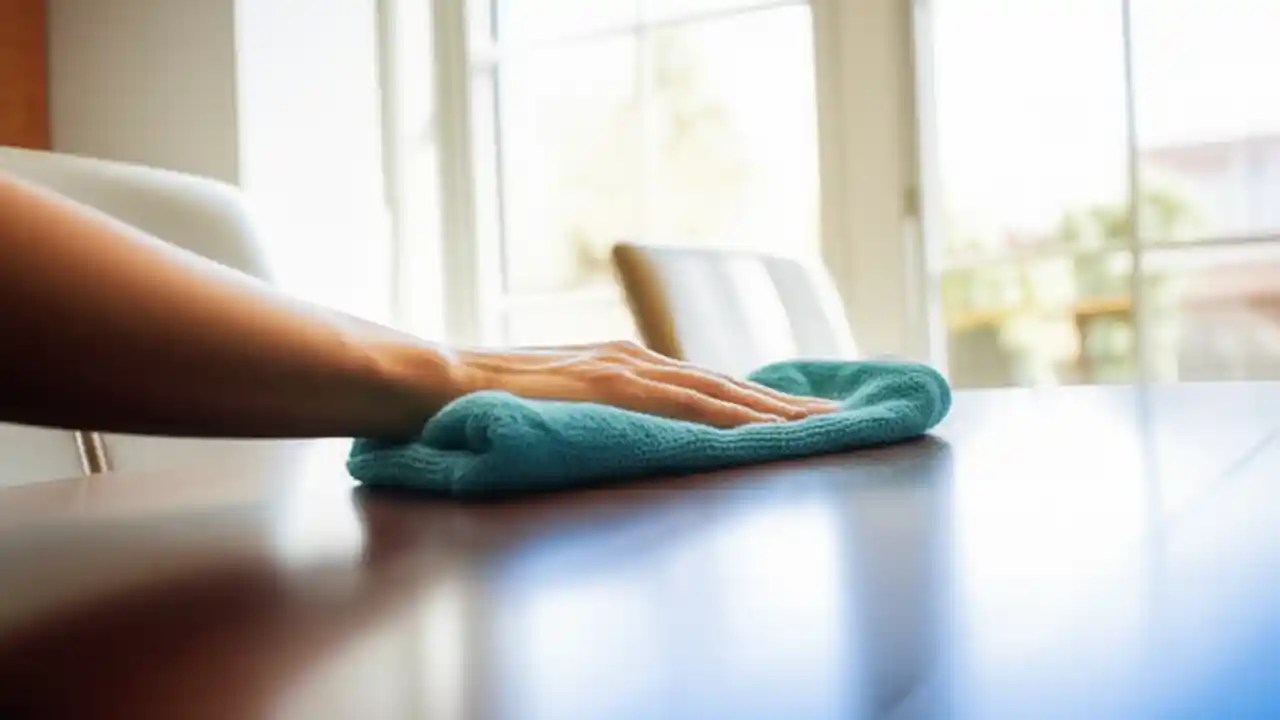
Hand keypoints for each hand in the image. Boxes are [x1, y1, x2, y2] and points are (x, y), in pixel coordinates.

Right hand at [452, 341, 838, 427]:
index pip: (707, 385)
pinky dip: (732, 417)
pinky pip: (685, 406)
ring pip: (719, 392)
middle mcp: (634, 359)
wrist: (432, 380)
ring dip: (775, 411)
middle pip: (728, 385)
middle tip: (843, 419)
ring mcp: (624, 370)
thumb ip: (594, 412)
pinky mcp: (611, 387)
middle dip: (788, 405)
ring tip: (826, 426)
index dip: (759, 401)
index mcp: (623, 363)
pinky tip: (768, 432)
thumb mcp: (554, 402)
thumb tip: (622, 435)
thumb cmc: (485, 400)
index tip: (804, 417)